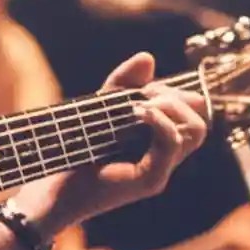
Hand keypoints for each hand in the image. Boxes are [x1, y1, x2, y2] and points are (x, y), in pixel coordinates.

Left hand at [14, 52, 207, 234]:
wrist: (51, 192)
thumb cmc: (73, 153)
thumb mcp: (98, 110)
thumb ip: (122, 85)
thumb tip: (149, 57)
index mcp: (156, 145)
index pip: (190, 114)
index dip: (173, 94)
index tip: (143, 88)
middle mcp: (163, 160)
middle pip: (198, 121)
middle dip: (174, 97)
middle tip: (141, 96)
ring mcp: (160, 171)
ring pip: (194, 130)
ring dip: (170, 106)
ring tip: (138, 104)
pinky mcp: (150, 180)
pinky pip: (172, 143)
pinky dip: (158, 121)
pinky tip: (136, 112)